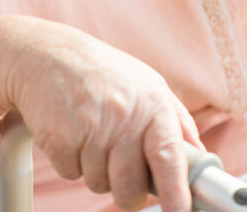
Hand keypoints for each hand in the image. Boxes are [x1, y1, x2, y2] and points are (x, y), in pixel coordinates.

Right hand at [0, 16, 201, 211]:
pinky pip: (71, 174)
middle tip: (121, 169)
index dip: (176, 191)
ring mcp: (90, 126)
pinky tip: (72, 131)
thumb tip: (199, 159)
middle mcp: (124, 115)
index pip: (169, 157)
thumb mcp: (148, 86)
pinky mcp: (58, 136)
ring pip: (98, 184)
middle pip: (130, 187)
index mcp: (153, 104)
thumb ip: (176, 124)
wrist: (47, 54)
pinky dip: (71, 161)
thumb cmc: (104, 73)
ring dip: (95, 170)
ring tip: (92, 134)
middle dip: (128, 190)